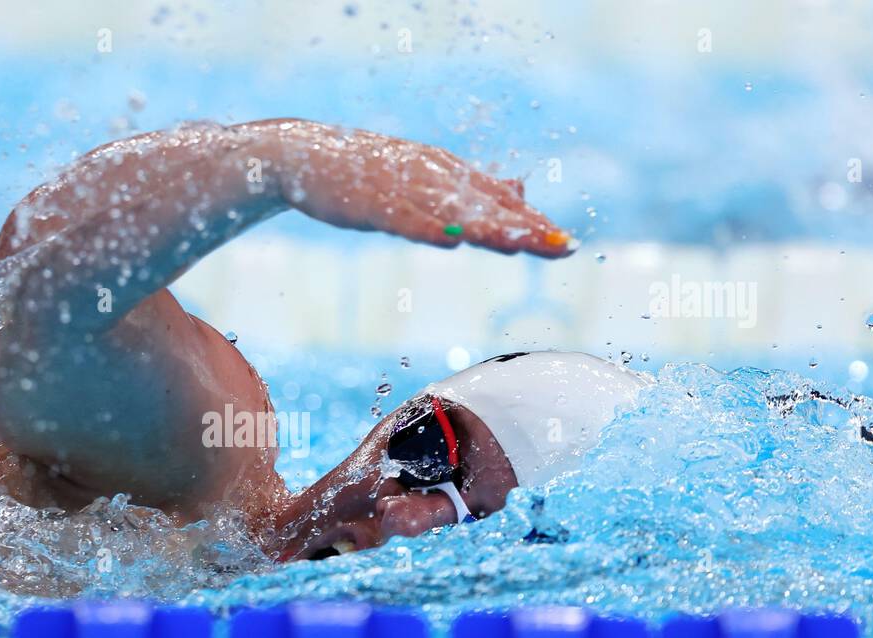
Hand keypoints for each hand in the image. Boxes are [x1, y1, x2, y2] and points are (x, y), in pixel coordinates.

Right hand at [262, 120, 574, 257]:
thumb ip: (473, 191)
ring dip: (487, 229)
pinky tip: (451, 241)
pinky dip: (428, 229)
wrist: (307, 156)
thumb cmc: (367, 175)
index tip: (566, 245)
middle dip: (523, 228)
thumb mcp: (428, 179)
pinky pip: (404, 219)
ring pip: (451, 213)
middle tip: (561, 246)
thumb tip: (522, 192)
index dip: (530, 223)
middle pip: (484, 208)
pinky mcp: (372, 203)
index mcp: (447, 174)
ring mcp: (403, 189)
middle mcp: (432, 177)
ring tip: (521, 245)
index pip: (498, 202)